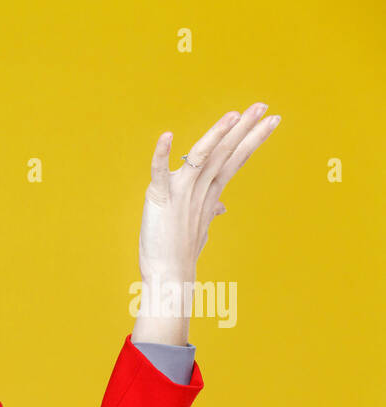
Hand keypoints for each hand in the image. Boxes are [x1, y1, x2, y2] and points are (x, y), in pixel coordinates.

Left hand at [136, 102, 279, 326]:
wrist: (168, 276)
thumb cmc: (180, 252)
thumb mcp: (199, 226)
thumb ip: (209, 209)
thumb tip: (221, 206)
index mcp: (209, 193)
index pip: (234, 160)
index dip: (252, 139)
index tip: (272, 120)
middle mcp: (199, 190)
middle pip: (225, 154)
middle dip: (245, 130)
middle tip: (264, 107)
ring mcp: (181, 193)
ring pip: (201, 157)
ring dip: (217, 134)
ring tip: (235, 115)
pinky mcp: (160, 198)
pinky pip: (159, 172)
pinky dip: (161, 154)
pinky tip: (167, 135)